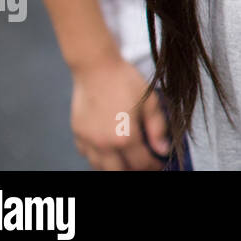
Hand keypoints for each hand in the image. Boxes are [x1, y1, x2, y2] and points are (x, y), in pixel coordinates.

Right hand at [69, 55, 169, 169]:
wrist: (96, 68)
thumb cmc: (124, 81)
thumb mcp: (150, 101)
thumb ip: (158, 128)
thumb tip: (163, 150)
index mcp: (125, 137)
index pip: (142, 163)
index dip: (153, 166)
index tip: (159, 164)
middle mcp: (104, 144)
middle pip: (120, 172)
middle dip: (134, 171)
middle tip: (144, 165)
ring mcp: (88, 141)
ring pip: (100, 168)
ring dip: (115, 168)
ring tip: (127, 161)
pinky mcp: (77, 135)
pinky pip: (87, 156)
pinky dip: (98, 158)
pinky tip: (108, 150)